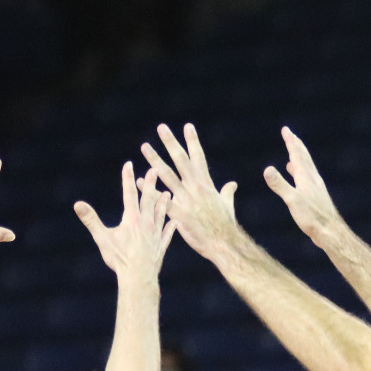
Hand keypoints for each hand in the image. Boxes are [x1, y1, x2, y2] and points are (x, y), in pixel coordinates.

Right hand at [76, 162, 174, 282]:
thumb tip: (78, 204)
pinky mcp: (160, 247)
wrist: (139, 277)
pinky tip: (175, 222)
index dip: (128, 178)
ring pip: (161, 214)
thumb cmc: (119, 258)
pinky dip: (170, 227)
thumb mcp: (102, 237)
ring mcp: (155, 235)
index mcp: (132, 219)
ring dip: (163, 203)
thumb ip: (91, 220)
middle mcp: (146, 223)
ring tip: (167, 193)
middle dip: (150, 184)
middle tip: (154, 169)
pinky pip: (167, 234)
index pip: (129, 193)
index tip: (129, 164)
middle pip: (148, 199)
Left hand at [142, 124, 240, 259]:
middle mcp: (195, 187)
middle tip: (161, 128)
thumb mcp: (227, 205)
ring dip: (154, 159)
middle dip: (171, 143)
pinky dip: (148, 189)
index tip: (187, 126)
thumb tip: (232, 184)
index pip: (198, 157)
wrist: (224, 244)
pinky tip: (138, 180)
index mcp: (206, 184)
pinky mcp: (178, 213)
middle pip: (180, 160)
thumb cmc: (226, 226)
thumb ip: (227, 192)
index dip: (192, 141)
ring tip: (144, 146)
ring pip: (167, 175)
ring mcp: (185, 199)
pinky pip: (159, 198)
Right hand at [263, 128, 343, 243]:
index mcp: (306, 177)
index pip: (297, 154)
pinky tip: (299, 178)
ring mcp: (316, 187)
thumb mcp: (292, 201)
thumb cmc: (312, 218)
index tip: (285, 129)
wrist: (330, 232)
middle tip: (289, 134)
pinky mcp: (317, 197)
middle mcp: (313, 179)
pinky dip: (301, 173)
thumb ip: (280, 185)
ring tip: (293, 154)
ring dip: (299, 158)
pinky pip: (308, 179)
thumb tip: (267, 169)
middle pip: (304, 157)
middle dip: (296, 144)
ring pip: (307, 168)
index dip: (290, 141)